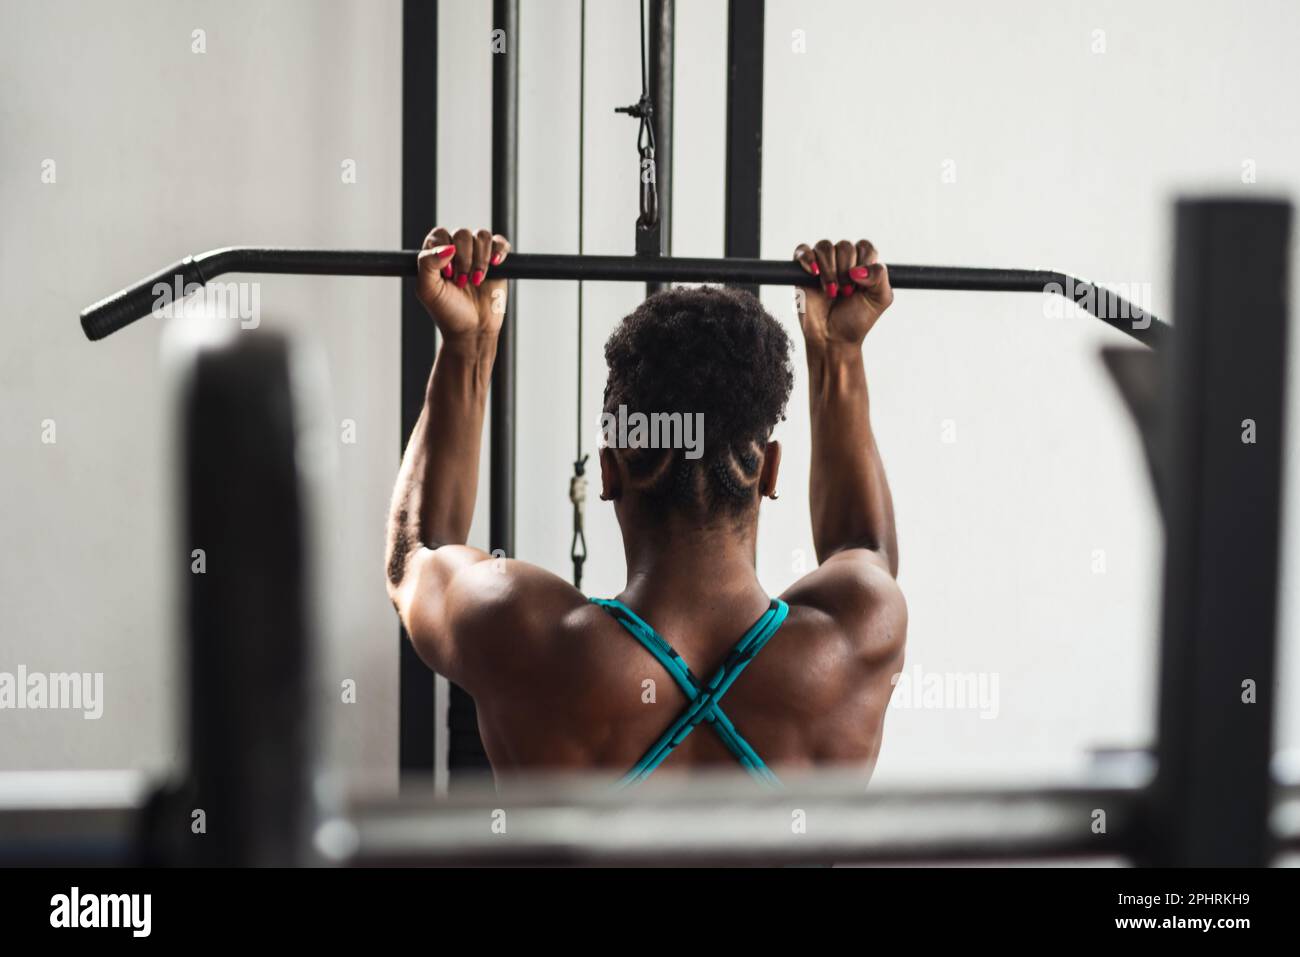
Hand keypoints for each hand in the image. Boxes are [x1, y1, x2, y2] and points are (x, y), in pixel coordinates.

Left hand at [416, 227, 511, 342]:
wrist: (473, 330)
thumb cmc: (447, 312)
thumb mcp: (428, 290)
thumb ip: (427, 264)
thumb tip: (448, 247)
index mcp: (436, 255)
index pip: (440, 234)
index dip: (444, 249)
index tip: (447, 274)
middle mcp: (456, 251)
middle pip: (462, 234)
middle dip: (464, 259)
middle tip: (462, 282)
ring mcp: (477, 255)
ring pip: (482, 236)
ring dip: (480, 259)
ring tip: (477, 280)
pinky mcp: (496, 261)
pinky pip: (500, 242)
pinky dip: (499, 250)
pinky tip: (495, 264)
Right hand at [793, 239, 893, 348]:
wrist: (832, 338)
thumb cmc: (856, 319)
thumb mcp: (880, 299)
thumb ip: (879, 277)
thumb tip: (857, 269)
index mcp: (863, 263)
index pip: (865, 247)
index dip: (863, 263)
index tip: (860, 285)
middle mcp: (843, 260)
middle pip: (845, 246)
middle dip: (845, 271)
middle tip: (846, 293)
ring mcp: (823, 264)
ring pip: (824, 247)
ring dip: (829, 269)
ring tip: (831, 291)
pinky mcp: (803, 270)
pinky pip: (803, 252)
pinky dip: (808, 259)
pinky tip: (814, 274)